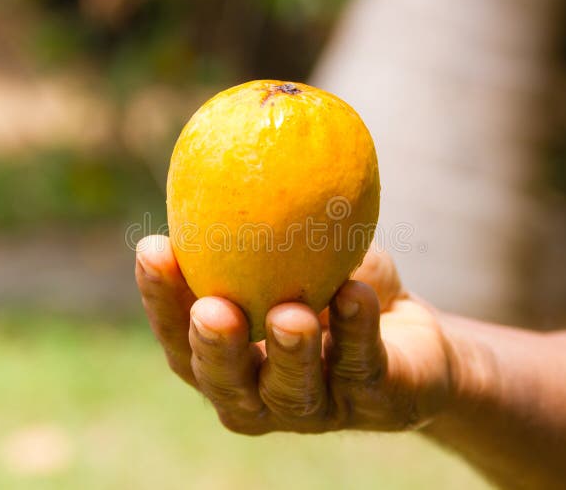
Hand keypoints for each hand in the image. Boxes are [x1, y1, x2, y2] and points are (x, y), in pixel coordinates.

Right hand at [135, 235, 453, 433]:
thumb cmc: (336, 289)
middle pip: (225, 385)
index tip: (152, 249)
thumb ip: (258, 229)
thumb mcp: (298, 253)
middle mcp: (264, 397)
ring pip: (293, 393)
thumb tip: (220, 155)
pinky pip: (362, 368)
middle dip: (215, 349)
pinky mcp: (375, 404)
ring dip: (290, 353)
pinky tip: (354, 293)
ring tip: (290, 314)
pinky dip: (357, 331)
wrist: (413, 335)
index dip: (162, 303)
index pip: (182, 342)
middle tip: (212, 310)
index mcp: (232, 363)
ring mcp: (319, 410)